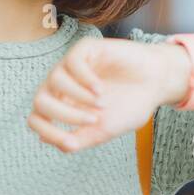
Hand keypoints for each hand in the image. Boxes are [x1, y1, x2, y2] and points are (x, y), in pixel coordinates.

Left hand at [26, 37, 189, 152]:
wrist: (156, 83)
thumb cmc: (130, 105)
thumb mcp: (105, 130)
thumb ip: (82, 139)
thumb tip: (60, 145)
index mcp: (63, 104)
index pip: (37, 118)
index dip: (47, 132)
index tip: (70, 141)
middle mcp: (62, 84)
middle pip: (40, 100)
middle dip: (64, 115)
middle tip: (93, 120)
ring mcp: (72, 65)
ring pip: (54, 80)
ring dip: (79, 97)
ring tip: (102, 103)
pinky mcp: (86, 49)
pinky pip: (72, 62)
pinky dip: (85, 80)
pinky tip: (101, 89)